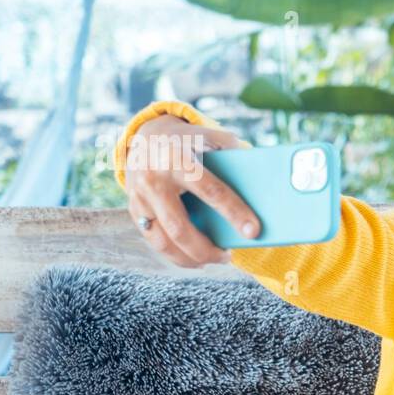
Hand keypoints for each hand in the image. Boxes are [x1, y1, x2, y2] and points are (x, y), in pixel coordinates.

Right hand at [120, 112, 258, 267]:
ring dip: (191, 258)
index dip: (234, 213)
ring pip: (164, 241)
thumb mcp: (210, 137)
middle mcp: (154, 179)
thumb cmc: (190, 141)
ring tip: (214, 260)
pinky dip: (175, 255)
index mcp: (178, 158)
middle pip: (180, 227)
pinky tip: (194, 259)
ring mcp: (140, 196)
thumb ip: (233, 157)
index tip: (253, 232)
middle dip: (207, 249)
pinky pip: (153, 241)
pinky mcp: (134, 208)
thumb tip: (259, 192)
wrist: (148, 134)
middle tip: (229, 256)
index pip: (210, 191)